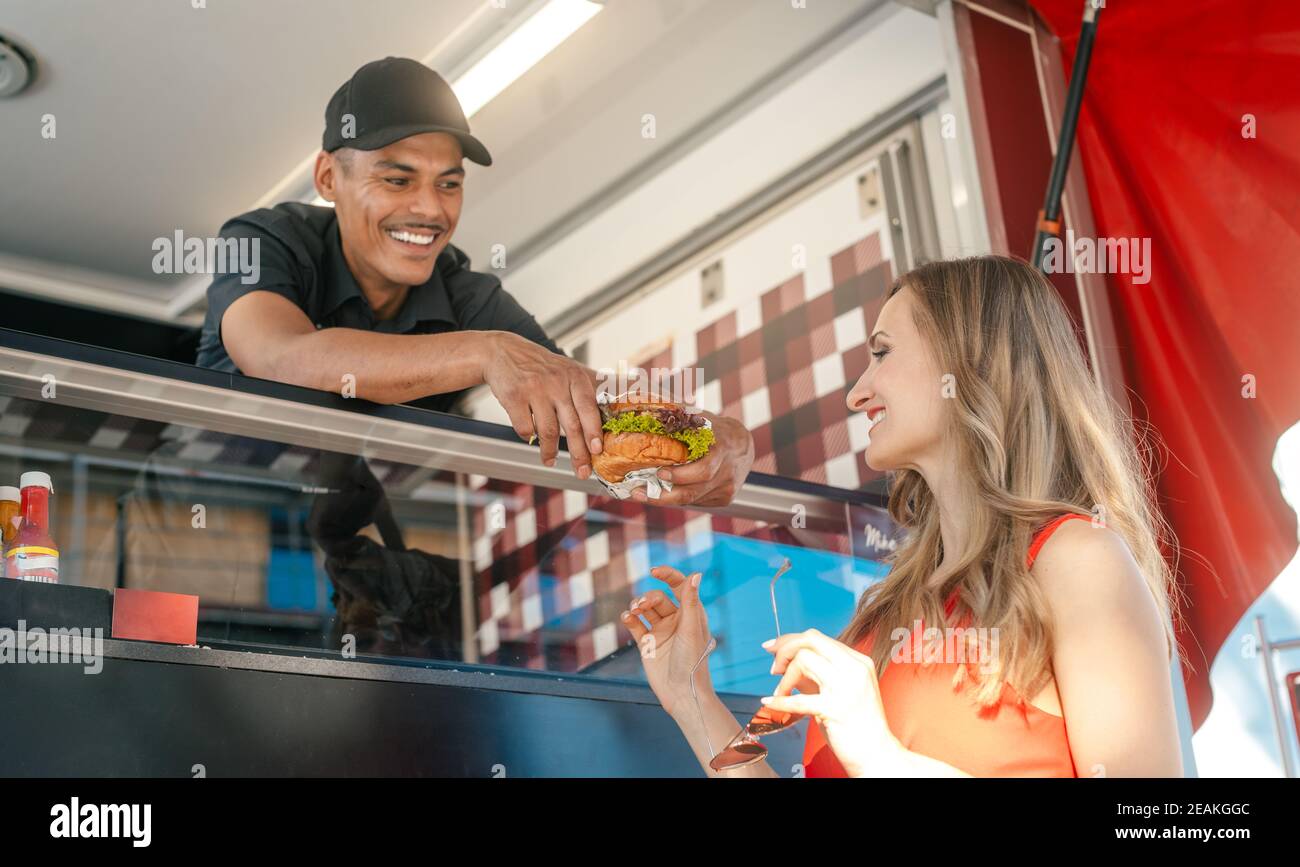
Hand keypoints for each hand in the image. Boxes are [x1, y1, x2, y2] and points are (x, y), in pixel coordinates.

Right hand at [481, 332, 603, 478]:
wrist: (503, 352)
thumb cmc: (543, 367)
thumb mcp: (570, 370)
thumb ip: (593, 387)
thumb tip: (629, 396)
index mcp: (574, 376)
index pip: (588, 406)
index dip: (593, 429)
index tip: (597, 449)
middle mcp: (556, 381)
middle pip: (571, 424)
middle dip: (578, 452)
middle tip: (582, 470)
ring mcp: (534, 389)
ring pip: (548, 431)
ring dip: (550, 451)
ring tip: (550, 460)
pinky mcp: (514, 397)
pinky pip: (525, 428)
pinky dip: (529, 437)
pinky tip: (531, 439)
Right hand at [620, 565, 713, 717]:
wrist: (681, 692)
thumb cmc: (693, 661)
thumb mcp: (692, 628)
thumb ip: (690, 601)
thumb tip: (696, 574)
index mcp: (690, 613)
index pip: (678, 586)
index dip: (668, 575)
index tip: (654, 571)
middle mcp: (675, 620)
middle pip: (657, 597)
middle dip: (648, 597)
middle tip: (642, 605)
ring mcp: (660, 631)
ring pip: (644, 609)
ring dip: (637, 605)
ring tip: (633, 611)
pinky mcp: (647, 643)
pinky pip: (635, 624)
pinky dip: (629, 618)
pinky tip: (627, 617)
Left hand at [630, 411, 753, 506]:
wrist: (743, 444)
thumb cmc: (715, 429)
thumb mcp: (700, 420)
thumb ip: (678, 418)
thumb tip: (648, 412)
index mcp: (722, 450)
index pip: (703, 470)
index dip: (680, 475)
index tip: (659, 472)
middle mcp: (727, 473)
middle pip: (693, 491)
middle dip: (663, 495)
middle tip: (639, 492)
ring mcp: (727, 488)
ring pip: (692, 500)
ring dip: (666, 499)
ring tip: (643, 494)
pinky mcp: (724, 499)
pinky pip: (697, 502)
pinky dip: (680, 499)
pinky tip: (666, 493)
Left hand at [761, 628, 903, 777]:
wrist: (878, 755)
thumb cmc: (856, 725)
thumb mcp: (837, 690)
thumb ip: (814, 674)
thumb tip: (784, 660)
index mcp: (858, 661)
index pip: (817, 638)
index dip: (790, 640)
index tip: (772, 648)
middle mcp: (855, 669)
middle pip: (810, 640)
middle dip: (784, 649)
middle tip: (774, 669)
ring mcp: (846, 688)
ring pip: (803, 660)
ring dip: (785, 678)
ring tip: (780, 693)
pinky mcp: (835, 709)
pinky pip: (798, 698)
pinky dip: (779, 700)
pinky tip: (769, 702)